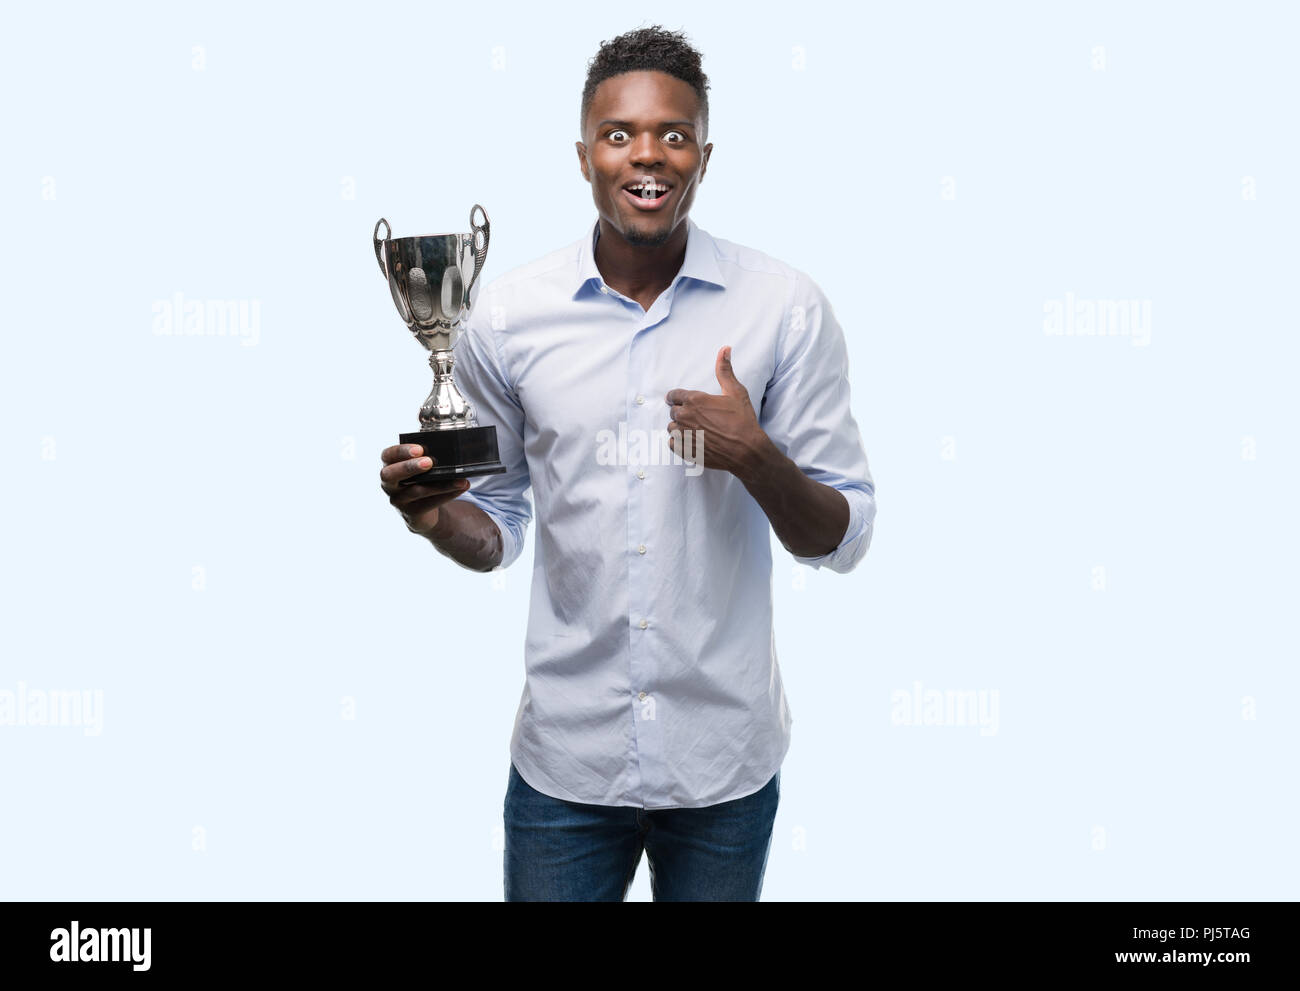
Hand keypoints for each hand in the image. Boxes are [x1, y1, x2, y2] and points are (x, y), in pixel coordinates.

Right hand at [379, 444, 469, 538]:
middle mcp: (389, 483)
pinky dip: (447, 495)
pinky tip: (461, 487)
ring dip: (440, 485)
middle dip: (409, 467)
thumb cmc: (422, 480)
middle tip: (428, 462)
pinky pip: (429, 504)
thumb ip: (427, 456)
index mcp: (390, 466)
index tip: (419, 449)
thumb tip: (450, 442)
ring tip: (459, 480)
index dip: (401, 451)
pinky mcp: (411, 512)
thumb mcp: (421, 467)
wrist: (423, 511)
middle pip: (390, 474)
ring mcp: (398, 500)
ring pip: (416, 491)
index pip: (387, 455)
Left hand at [665, 346, 767, 479]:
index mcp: (694, 400)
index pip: (673, 395)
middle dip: (681, 412)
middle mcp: (685, 417)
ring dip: (679, 427)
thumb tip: (725, 349)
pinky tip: (691, 441)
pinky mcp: (686, 450)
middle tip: (695, 416)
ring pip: (672, 428)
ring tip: (694, 429)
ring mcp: (684, 435)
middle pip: (673, 412)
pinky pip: (672, 444)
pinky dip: (678, 442)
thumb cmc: (742, 421)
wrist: (746, 450)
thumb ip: (725, 371)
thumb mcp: (736, 392)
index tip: (680, 400)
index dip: (677, 397)